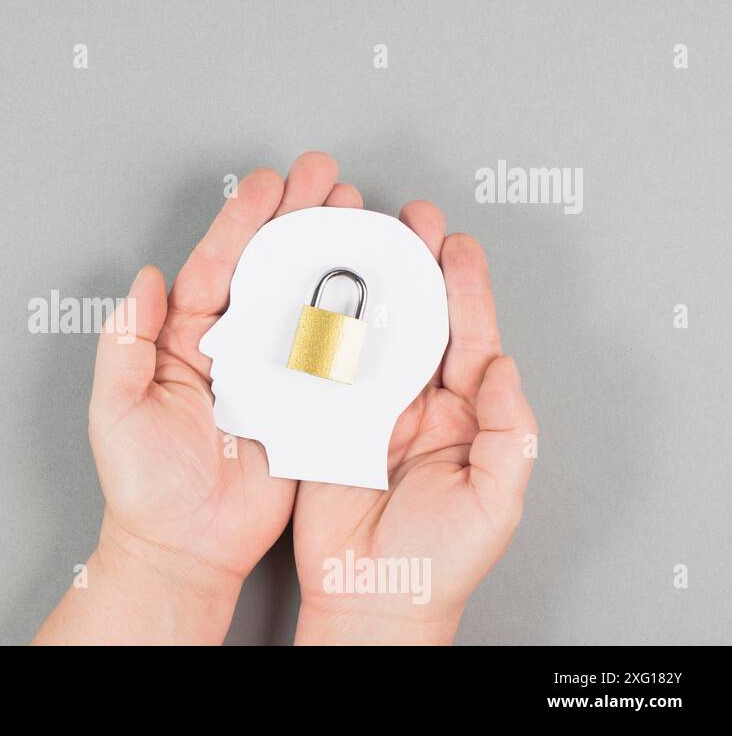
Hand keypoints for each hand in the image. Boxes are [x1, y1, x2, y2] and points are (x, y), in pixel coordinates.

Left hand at [36, 153, 362, 643]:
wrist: (185, 548)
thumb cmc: (143, 486)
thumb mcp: (116, 410)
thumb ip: (124, 344)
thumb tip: (143, 281)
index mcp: (184, 341)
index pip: (215, 267)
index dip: (242, 223)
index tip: (268, 184)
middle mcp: (230, 349)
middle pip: (267, 270)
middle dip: (297, 218)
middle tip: (327, 174)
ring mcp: (270, 374)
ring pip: (304, 300)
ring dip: (332, 253)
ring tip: (359, 210)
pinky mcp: (303, 406)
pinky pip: (332, 354)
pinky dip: (357, 317)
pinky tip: (380, 282)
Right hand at [292, 201, 536, 644]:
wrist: (372, 601)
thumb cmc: (440, 562)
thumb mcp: (496, 500)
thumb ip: (509, 432)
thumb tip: (504, 368)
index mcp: (462, 418)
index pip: (466, 338)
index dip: (463, 289)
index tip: (455, 243)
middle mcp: (414, 406)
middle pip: (415, 322)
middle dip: (412, 267)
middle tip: (405, 218)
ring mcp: (366, 412)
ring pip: (367, 336)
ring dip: (361, 287)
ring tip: (354, 239)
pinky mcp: (323, 425)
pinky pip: (321, 371)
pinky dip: (314, 333)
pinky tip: (309, 295)